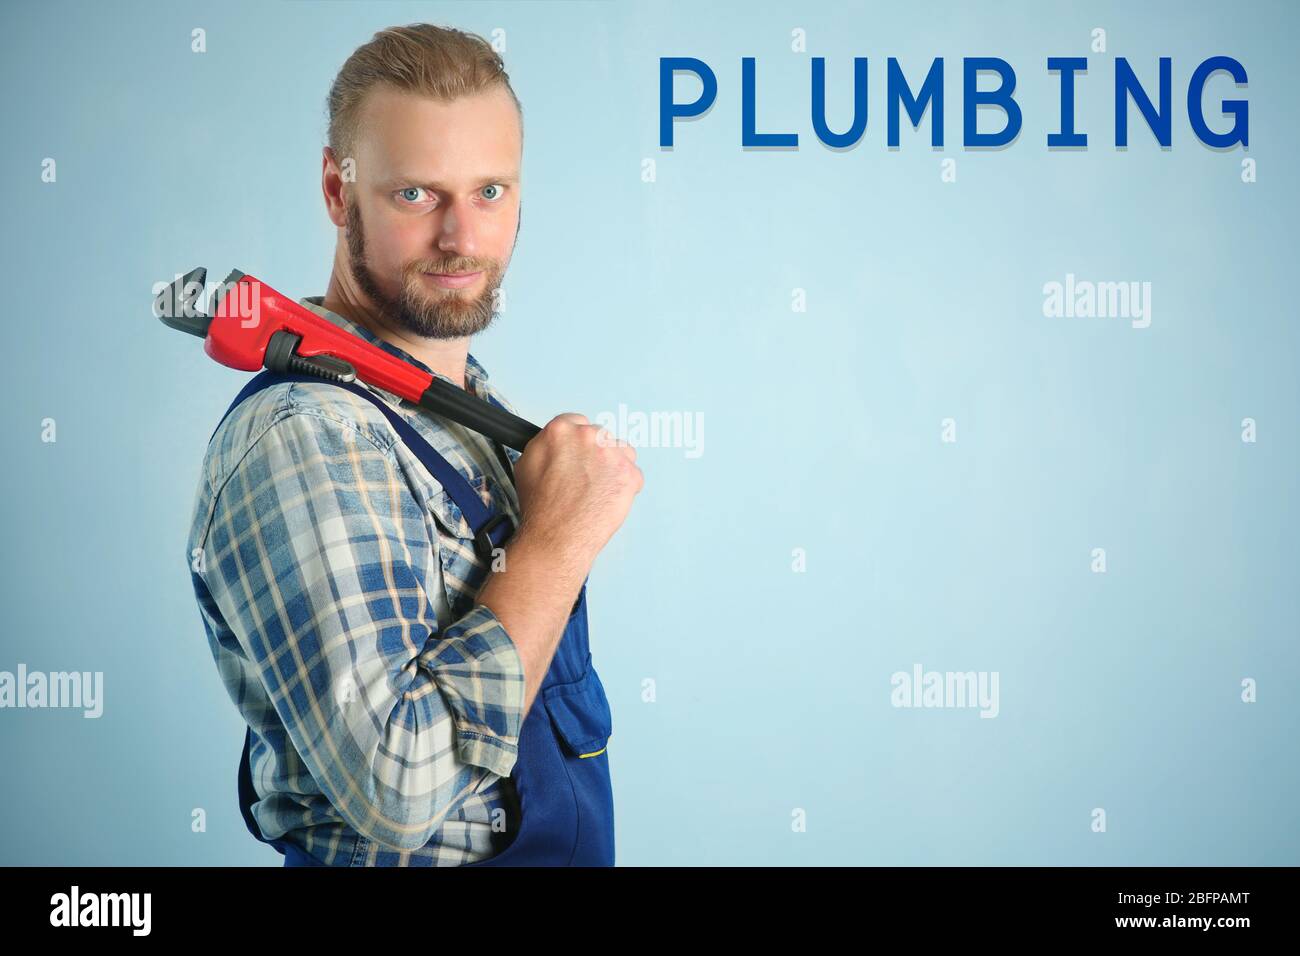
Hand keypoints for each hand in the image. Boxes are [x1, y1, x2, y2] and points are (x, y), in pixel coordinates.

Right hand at [512, 413, 642, 564]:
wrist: (558, 537)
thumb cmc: (541, 508)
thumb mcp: (525, 465)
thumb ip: (543, 445)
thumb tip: (551, 442)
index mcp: (561, 430)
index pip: (576, 422)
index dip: (576, 442)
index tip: (577, 453)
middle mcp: (588, 437)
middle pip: (599, 436)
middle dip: (594, 454)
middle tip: (584, 477)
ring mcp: (612, 454)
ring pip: (620, 451)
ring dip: (612, 465)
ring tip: (597, 488)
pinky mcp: (629, 474)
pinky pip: (633, 472)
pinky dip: (624, 484)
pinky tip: (607, 496)